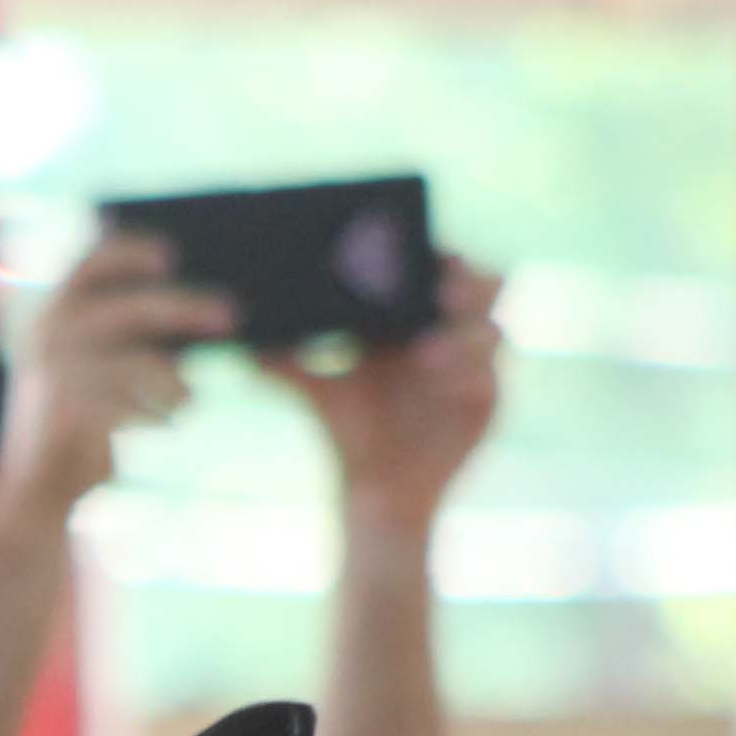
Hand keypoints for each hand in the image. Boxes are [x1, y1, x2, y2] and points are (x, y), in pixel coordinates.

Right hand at [10, 234, 233, 508]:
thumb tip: (202, 309)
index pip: (88, 264)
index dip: (128, 253)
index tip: (169, 256)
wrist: (33, 489)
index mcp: (48, 314)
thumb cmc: (76, 424)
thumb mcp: (91, 370)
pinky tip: (163, 428)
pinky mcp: (69, 409)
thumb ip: (123, 334)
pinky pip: (136, 406)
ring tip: (188, 403)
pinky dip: (156, 418)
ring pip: (143, 365)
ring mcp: (56, 371)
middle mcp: (49, 334)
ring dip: (175, 384)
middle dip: (187, 308)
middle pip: (134, 309)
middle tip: (230, 314)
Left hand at [280, 255, 502, 547]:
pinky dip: (467, 375)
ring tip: (422, 354)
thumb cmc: (348, 429)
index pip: (439, 266)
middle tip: (438, 283)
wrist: (373, 489)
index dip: (437, 250)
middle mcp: (452, 333)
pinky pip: (491, 379)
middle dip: (466, 279)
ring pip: (494, 329)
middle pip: (483, 285)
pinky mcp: (485, 402)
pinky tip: (435, 380)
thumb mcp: (315, 388)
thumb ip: (285, 362)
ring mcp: (475, 366)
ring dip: (463, 333)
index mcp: (415, 316)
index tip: (416, 245)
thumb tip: (241, 340)